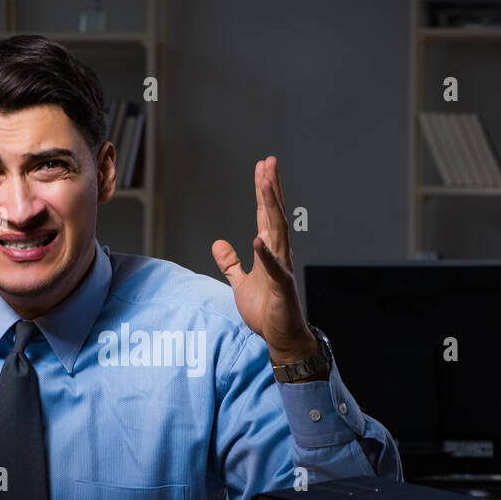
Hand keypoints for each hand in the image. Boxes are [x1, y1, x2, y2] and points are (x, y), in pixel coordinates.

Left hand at [211, 156, 317, 365]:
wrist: (282, 337)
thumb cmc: (266, 311)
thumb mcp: (240, 283)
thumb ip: (230, 263)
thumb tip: (218, 243)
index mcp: (269, 251)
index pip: (265, 215)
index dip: (262, 191)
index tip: (262, 167)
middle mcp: (278, 254)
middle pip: (274, 215)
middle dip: (270, 189)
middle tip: (269, 162)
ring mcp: (282, 269)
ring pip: (277, 232)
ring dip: (272, 208)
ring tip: (266, 184)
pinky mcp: (282, 288)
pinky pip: (274, 269)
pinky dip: (267, 255)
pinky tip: (259, 239)